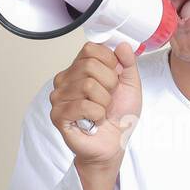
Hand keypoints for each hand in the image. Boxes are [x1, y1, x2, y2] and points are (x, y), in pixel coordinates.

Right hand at [49, 41, 141, 166]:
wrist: (114, 144)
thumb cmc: (119, 117)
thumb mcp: (130, 85)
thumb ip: (128, 63)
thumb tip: (122, 45)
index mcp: (79, 69)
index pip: (90, 49)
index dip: (109, 63)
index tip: (114, 80)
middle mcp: (65, 80)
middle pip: (89, 65)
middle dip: (109, 85)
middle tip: (107, 100)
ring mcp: (59, 97)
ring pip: (88, 85)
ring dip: (104, 103)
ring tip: (101, 111)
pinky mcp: (58, 115)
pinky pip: (82, 105)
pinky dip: (96, 114)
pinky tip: (93, 120)